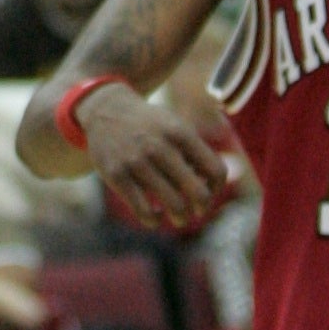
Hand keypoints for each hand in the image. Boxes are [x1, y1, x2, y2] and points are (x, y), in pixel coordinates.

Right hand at [74, 82, 231, 230]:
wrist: (105, 109)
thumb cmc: (150, 125)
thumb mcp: (175, 125)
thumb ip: (199, 152)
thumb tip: (223, 182)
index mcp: (179, 132)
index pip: (216, 171)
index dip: (216, 187)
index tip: (207, 189)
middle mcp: (159, 145)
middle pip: (199, 194)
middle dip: (202, 208)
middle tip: (196, 209)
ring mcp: (137, 161)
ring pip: (175, 207)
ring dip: (181, 218)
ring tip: (178, 216)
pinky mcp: (117, 175)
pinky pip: (145, 213)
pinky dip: (155, 220)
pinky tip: (154, 213)